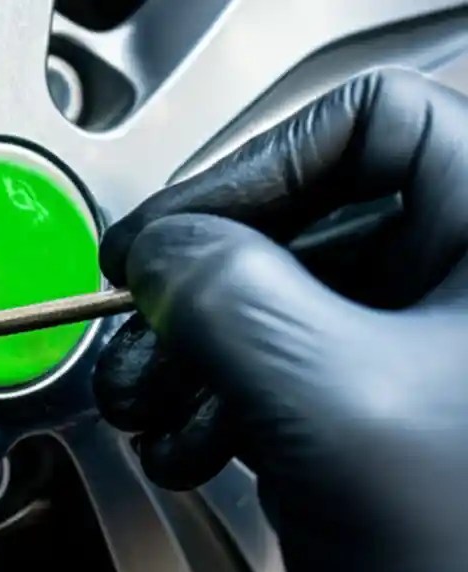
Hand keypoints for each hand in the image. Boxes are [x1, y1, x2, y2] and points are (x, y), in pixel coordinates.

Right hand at [94, 69, 467, 571]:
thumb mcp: (336, 406)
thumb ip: (228, 299)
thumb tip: (157, 252)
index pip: (369, 124)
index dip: (252, 166)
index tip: (170, 233)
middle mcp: (461, 286)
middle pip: (300, 220)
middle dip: (197, 286)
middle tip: (136, 330)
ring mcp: (416, 356)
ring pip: (273, 302)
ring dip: (187, 352)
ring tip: (147, 405)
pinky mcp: (375, 417)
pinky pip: (274, 372)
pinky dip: (212, 403)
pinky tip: (189, 447)